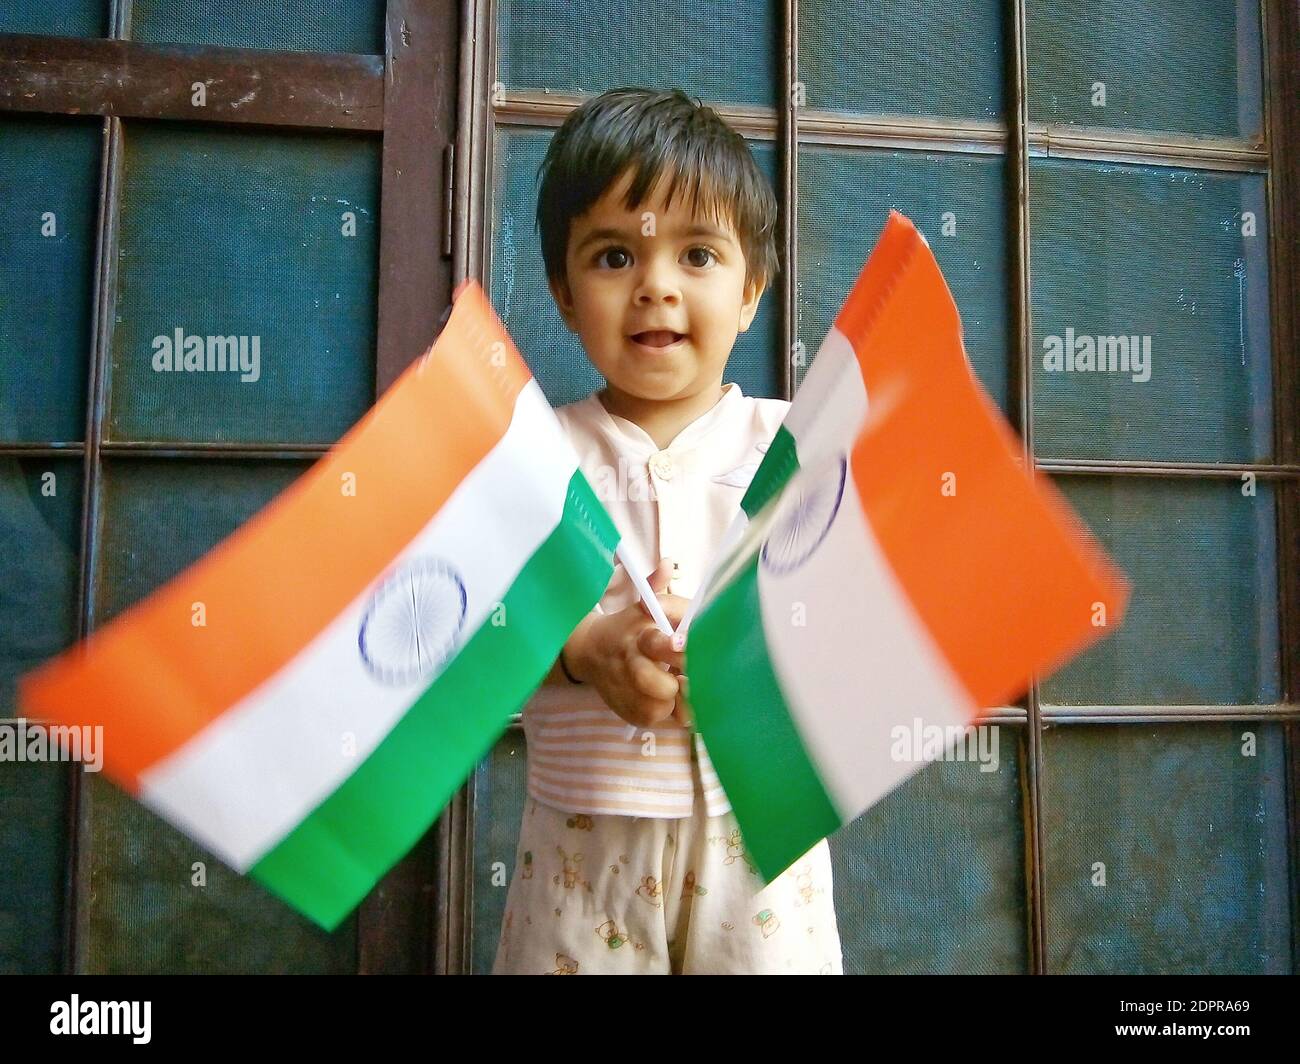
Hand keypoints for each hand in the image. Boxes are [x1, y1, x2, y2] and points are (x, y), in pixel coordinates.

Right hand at [566, 558, 691, 728]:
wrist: (592, 652)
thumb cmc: (630, 627)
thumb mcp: (642, 604)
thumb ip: (657, 586)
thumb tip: (668, 564)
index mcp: (640, 634)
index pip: (658, 643)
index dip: (675, 648)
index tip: (683, 647)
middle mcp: (633, 663)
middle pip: (660, 685)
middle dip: (681, 682)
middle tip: (688, 675)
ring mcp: (629, 689)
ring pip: (660, 706)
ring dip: (674, 698)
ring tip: (677, 684)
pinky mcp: (629, 710)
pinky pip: (655, 718)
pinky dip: (666, 711)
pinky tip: (668, 698)